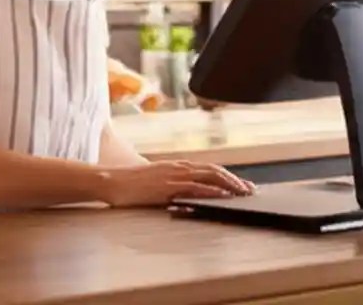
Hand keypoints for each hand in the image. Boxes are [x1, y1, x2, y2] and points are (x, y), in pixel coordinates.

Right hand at [95, 160, 255, 206]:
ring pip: (208, 176)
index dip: (228, 176)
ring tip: (243, 192)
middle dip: (235, 180)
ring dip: (228, 184)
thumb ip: (173, 186)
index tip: (242, 184)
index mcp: (178, 166)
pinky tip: (221, 195)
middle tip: (250, 190)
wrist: (112, 181)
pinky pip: (194, 187)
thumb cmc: (131, 183)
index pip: (210, 169)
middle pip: (215, 170)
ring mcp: (174, 176)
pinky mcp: (167, 186)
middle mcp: (180, 167)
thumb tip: (186, 196)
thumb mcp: (157, 182)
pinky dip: (210, 190)